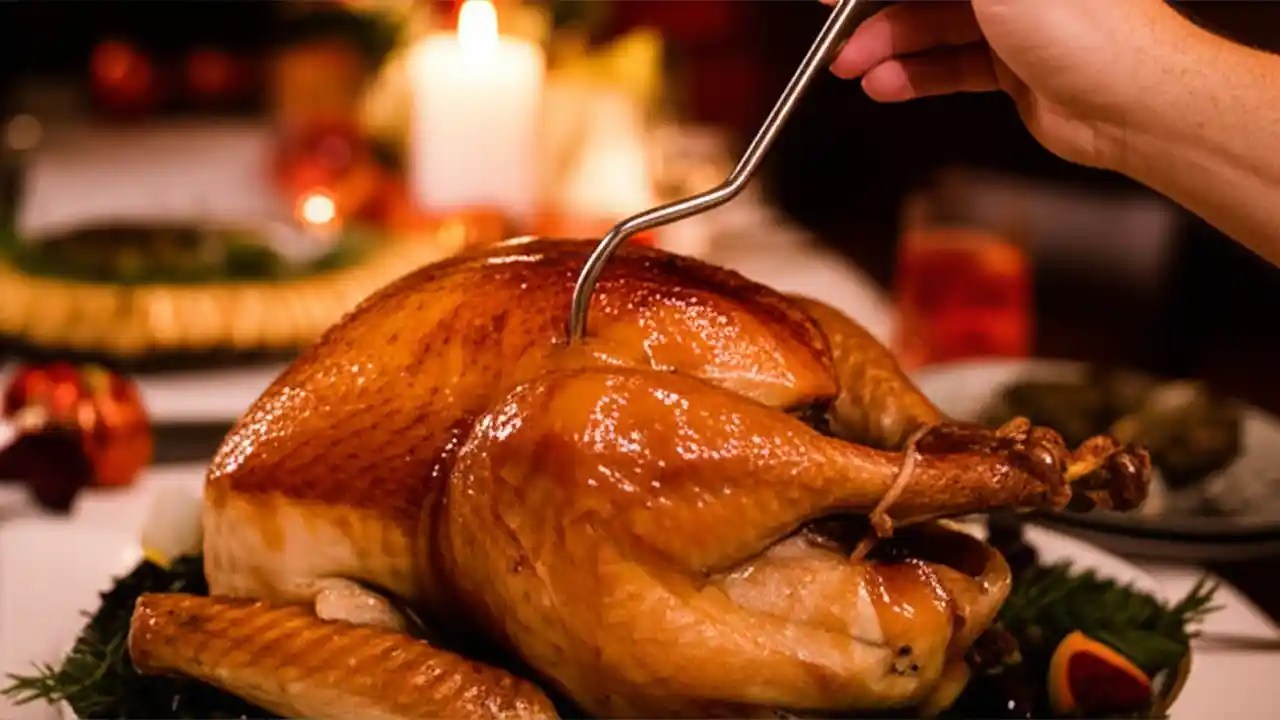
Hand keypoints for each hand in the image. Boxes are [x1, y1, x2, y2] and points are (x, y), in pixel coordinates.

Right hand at [825, 0, 1181, 169]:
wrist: (1134, 102)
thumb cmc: (1086, 25)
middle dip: (875, 6)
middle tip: (833, 22)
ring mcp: (1016, 18)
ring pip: (933, 26)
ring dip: (887, 47)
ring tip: (851, 67)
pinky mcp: (1014, 65)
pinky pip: (950, 66)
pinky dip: (914, 77)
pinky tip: (884, 86)